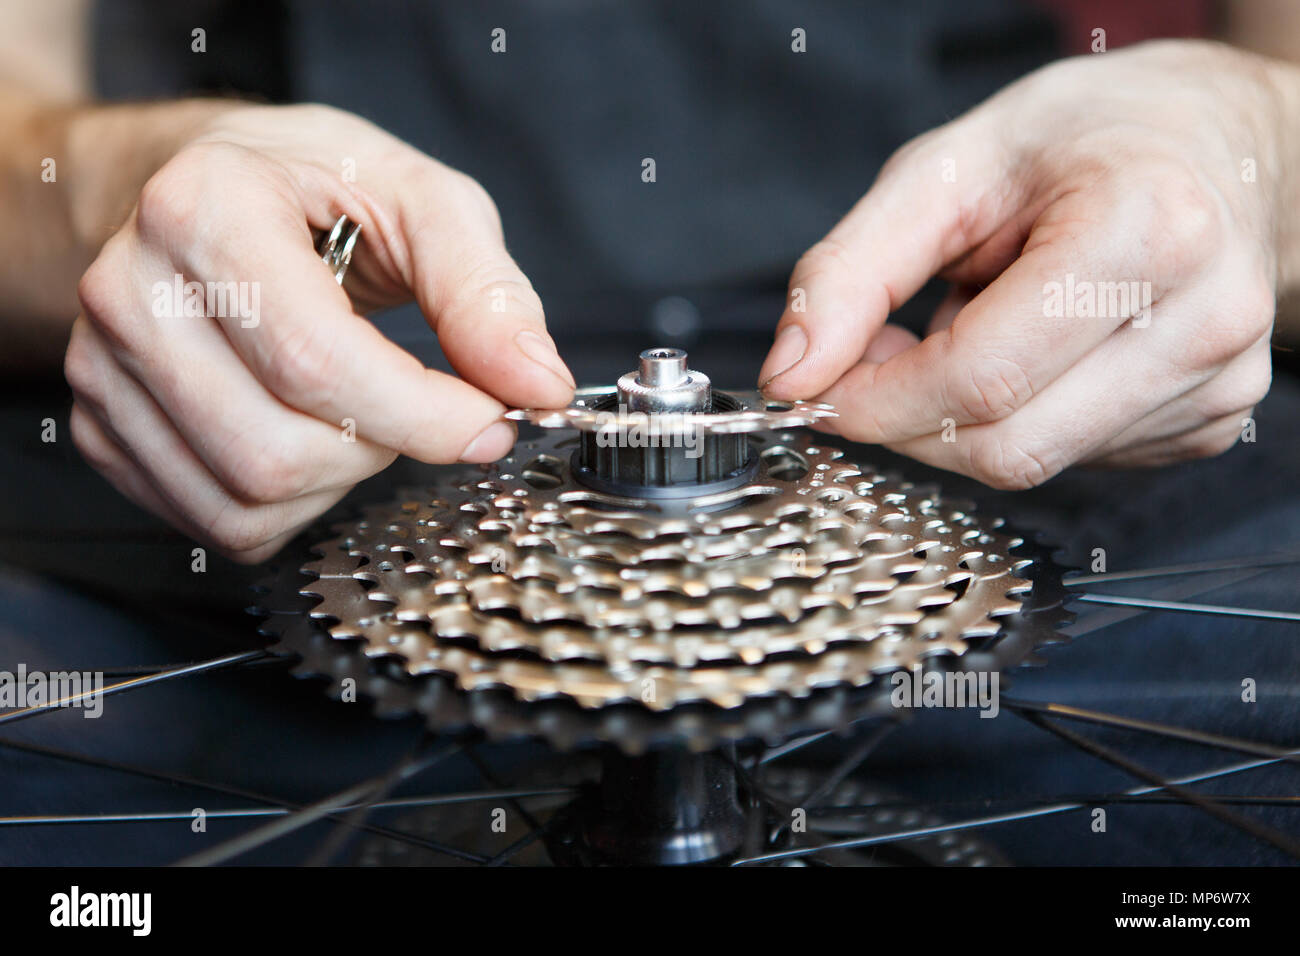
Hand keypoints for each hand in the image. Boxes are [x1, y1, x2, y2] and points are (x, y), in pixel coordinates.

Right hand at [65, 104, 572, 561]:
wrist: (206, 187)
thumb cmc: (311, 188)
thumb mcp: (421, 201)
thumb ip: (484, 292)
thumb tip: (535, 382)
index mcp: (203, 210)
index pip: (313, 361)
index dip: (422, 415)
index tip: (489, 419)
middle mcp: (132, 292)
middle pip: (277, 448)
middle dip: (383, 447)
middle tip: (419, 404)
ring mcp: (102, 368)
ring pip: (247, 499)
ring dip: (339, 482)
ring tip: (358, 410)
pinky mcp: (104, 429)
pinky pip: (217, 523)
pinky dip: (291, 507)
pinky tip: (309, 438)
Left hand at [759, 40, 1290, 487]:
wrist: (1214, 143)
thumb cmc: (1083, 141)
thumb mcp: (946, 171)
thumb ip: (852, 272)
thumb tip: (790, 374)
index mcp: (1148, 232)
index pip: (979, 378)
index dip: (877, 399)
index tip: (820, 387)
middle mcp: (1203, 318)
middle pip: (1004, 445)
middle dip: (910, 418)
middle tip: (887, 351)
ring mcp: (1218, 382)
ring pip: (1031, 462)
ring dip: (964, 415)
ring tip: (981, 321)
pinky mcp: (1211, 422)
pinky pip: (1070, 459)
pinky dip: (1019, 418)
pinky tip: (1034, 351)